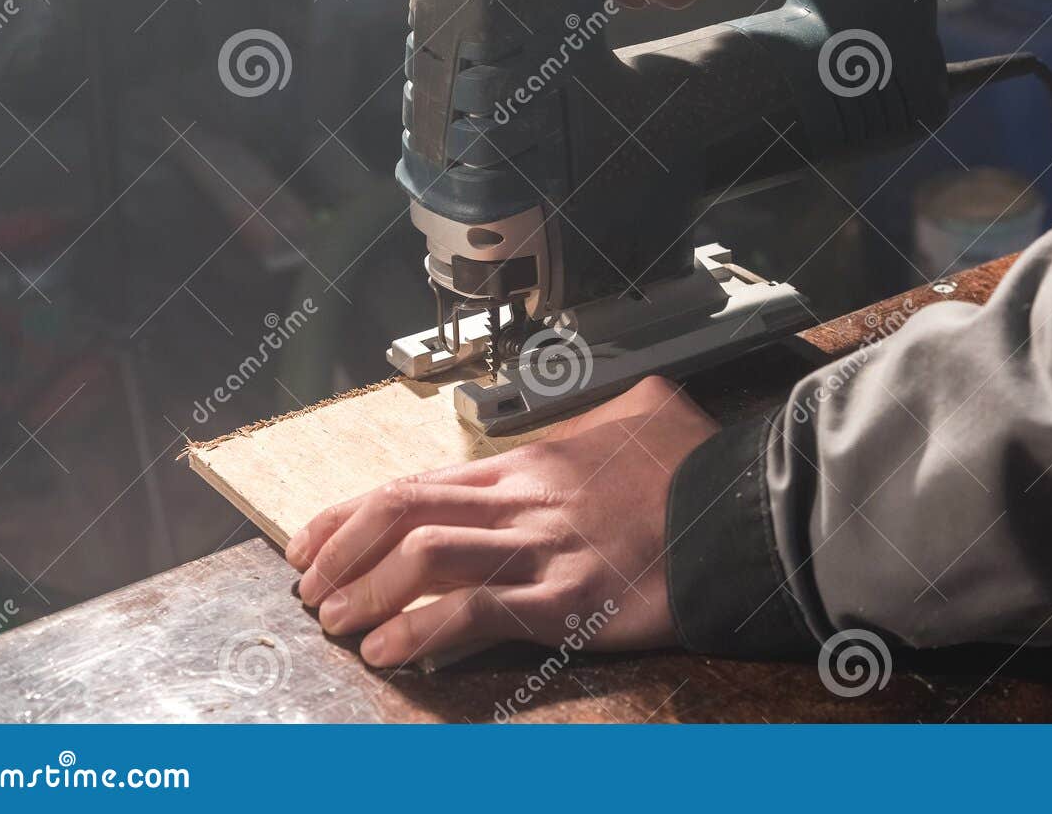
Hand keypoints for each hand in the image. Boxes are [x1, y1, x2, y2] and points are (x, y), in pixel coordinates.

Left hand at [284, 376, 717, 667]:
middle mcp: (524, 502)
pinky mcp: (568, 599)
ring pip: (427, 556)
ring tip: (336, 622)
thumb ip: (610, 406)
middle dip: (340, 551)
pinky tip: (391, 649)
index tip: (311, 539)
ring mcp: (543, 550)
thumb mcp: (646, 412)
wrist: (742, 510)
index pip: (416, 480)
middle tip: (309, 587)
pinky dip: (422, 631)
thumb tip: (617, 401)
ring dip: (366, 591)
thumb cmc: (694, 470)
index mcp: (530, 465)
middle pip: (404, 510)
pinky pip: (476, 611)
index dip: (350, 513)